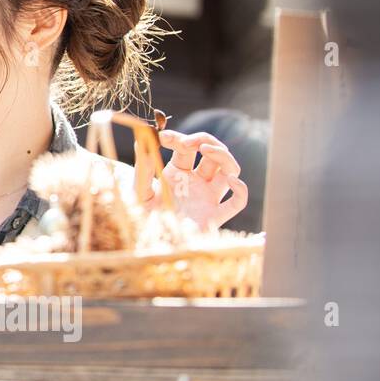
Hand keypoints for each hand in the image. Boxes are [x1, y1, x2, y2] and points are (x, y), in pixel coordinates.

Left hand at [134, 129, 248, 229]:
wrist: (144, 243)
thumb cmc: (140, 217)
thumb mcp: (138, 190)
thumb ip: (142, 168)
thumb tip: (141, 141)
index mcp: (178, 173)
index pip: (187, 148)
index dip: (179, 138)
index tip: (163, 137)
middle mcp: (196, 182)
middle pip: (213, 154)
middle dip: (203, 140)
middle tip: (186, 142)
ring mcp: (207, 197)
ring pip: (229, 170)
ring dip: (223, 155)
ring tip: (205, 149)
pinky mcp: (214, 216)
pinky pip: (237, 202)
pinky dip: (241, 190)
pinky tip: (230, 180)